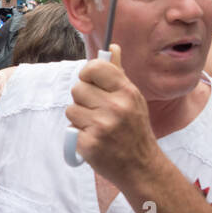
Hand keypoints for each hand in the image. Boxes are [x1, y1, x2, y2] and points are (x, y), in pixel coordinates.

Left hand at [64, 45, 160, 189]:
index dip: (87, 75)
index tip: (91, 83)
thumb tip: (111, 47)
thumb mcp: (132, 98)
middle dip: (83, 100)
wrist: (141, 166)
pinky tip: (94, 139)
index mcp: (126, 92)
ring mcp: (102, 126)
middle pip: (77, 89)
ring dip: (79, 117)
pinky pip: (70, 129)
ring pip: (71, 109)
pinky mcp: (89, 144)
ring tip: (96, 126)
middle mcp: (115, 107)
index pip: (94, 68)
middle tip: (98, 111)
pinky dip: (78, 135)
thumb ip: (118, 73)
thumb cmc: (134, 128)